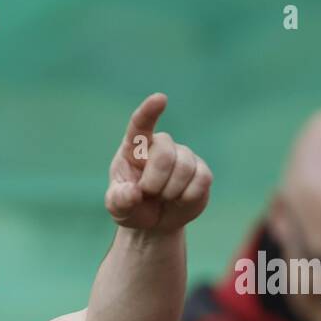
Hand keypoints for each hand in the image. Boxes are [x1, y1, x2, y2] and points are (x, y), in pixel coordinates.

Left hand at [105, 94, 211, 233]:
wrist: (155, 222)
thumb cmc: (132, 207)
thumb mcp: (118, 208)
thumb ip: (119, 200)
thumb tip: (133, 193)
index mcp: (135, 148)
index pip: (140, 125)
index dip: (149, 112)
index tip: (160, 99)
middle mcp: (161, 146)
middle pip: (164, 154)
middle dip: (154, 182)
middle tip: (148, 193)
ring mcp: (184, 156)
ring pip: (184, 168)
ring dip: (170, 192)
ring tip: (163, 197)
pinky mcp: (202, 171)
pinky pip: (201, 180)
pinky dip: (187, 198)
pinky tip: (180, 200)